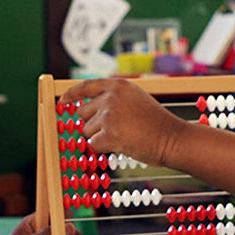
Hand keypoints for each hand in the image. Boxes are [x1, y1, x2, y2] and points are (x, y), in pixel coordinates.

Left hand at [60, 78, 187, 165]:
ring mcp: (109, 115)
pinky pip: (93, 145)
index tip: (62, 103)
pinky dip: (104, 148)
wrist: (172, 138)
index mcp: (118, 86)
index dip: (71, 95)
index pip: (85, 86)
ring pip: (87, 131)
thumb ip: (112, 98)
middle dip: (94, 124)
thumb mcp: (135, 98)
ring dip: (101, 137)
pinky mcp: (109, 134)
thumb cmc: (155, 123)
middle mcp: (111, 97)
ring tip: (124, 135)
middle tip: (117, 128)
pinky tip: (122, 144)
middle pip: (83, 113)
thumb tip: (83, 108)